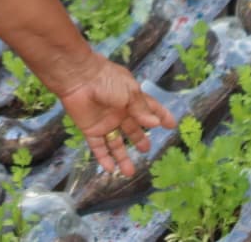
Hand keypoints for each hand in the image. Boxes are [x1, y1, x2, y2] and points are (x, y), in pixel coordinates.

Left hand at [57, 54, 175, 176]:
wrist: (78, 79)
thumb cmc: (107, 81)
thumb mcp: (130, 92)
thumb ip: (141, 110)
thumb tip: (154, 123)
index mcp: (131, 99)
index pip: (150, 109)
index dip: (161, 116)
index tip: (171, 125)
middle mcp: (119, 112)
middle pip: (132, 129)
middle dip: (139, 139)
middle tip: (146, 150)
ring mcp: (104, 122)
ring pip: (115, 143)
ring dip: (122, 157)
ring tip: (130, 172)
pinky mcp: (90, 129)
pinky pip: (98, 147)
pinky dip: (104, 158)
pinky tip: (110, 169)